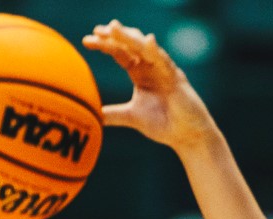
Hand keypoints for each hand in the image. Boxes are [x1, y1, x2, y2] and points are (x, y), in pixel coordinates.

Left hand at [83, 21, 216, 153]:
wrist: (186, 136)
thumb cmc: (164, 124)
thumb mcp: (132, 117)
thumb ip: (114, 114)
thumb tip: (94, 116)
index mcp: (140, 73)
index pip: (119, 53)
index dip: (104, 45)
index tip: (86, 40)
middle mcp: (151, 66)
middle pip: (130, 45)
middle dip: (114, 35)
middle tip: (97, 30)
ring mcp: (163, 69)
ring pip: (144, 47)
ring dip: (129, 37)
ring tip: (114, 28)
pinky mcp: (176, 77)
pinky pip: (164, 61)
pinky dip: (155, 51)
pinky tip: (147, 41)